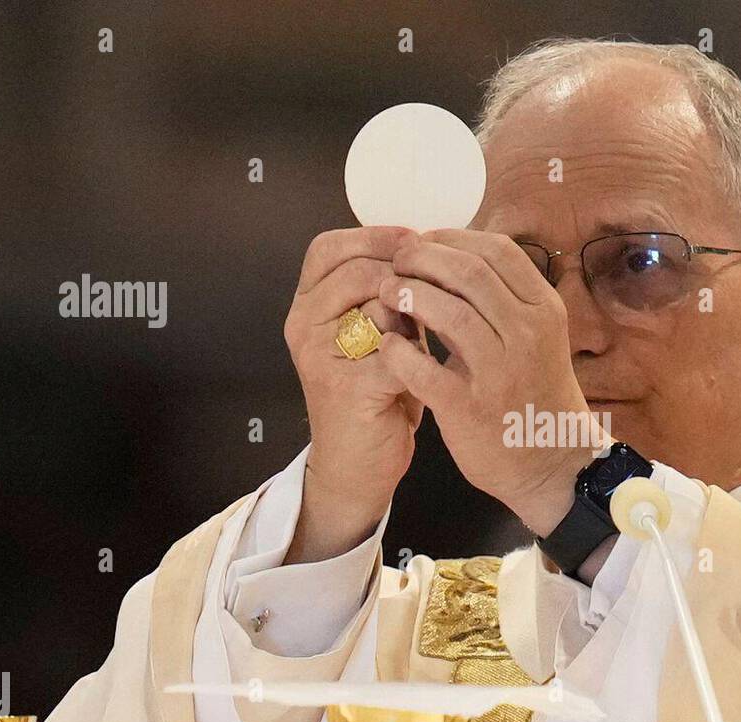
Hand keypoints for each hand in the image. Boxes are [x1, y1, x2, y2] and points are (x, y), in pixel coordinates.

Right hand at [283, 226, 422, 561]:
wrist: (359, 466)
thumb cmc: (378, 394)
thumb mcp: (377, 332)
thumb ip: (388, 292)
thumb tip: (429, 246)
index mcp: (308, 305)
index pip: (330, 248)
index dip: (376, 237)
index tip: (418, 239)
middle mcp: (304, 325)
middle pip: (356, 270)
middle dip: (406, 277)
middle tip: (436, 292)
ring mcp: (320, 358)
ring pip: (378, 307)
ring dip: (415, 317)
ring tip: (428, 336)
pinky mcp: (346, 389)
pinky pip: (396, 353)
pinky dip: (424, 357)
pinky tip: (436, 364)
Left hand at [376, 230, 608, 535]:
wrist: (552, 463)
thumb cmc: (533, 392)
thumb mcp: (533, 335)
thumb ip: (498, 299)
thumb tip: (448, 256)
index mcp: (544, 309)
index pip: (496, 250)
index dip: (452, 237)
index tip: (423, 241)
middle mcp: (529, 333)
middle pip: (469, 272)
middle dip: (424, 258)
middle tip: (396, 261)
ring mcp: (501, 371)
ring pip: (449, 312)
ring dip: (408, 294)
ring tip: (386, 291)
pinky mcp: (470, 408)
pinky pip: (424, 368)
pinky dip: (399, 351)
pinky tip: (389, 343)